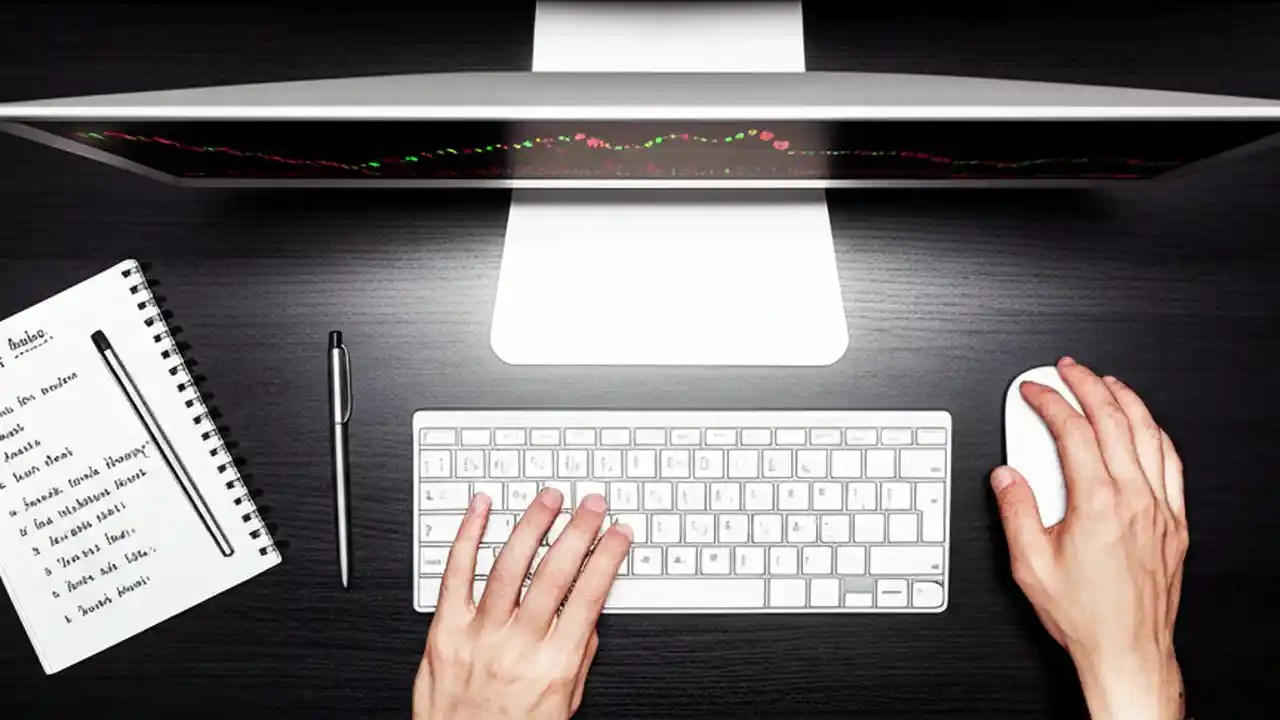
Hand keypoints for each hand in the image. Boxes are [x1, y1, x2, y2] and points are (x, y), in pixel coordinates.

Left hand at [413, 489, 632, 719]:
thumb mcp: (562, 704)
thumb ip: (576, 655)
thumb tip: (589, 611)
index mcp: (553, 665)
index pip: (589, 596)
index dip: (607, 557)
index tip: (618, 532)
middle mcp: (517, 646)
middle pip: (553, 574)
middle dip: (578, 531)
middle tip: (591, 505)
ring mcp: (478, 636)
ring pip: (508, 567)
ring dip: (532, 525)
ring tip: (548, 499)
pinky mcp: (444, 631)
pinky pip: (455, 575)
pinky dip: (468, 537)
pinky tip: (481, 510)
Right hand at [991, 357, 1188, 719]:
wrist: (1127, 650)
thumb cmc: (1085, 615)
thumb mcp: (1030, 564)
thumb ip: (1016, 512)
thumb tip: (1006, 477)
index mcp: (1097, 504)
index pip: (1072, 432)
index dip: (1049, 402)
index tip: (1033, 391)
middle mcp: (1134, 500)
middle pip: (1114, 421)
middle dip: (1087, 385)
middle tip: (1067, 370)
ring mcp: (1160, 509)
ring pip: (1148, 435)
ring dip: (1125, 400)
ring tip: (1106, 382)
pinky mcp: (1174, 523)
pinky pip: (1171, 463)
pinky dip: (1155, 433)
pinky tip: (1144, 426)